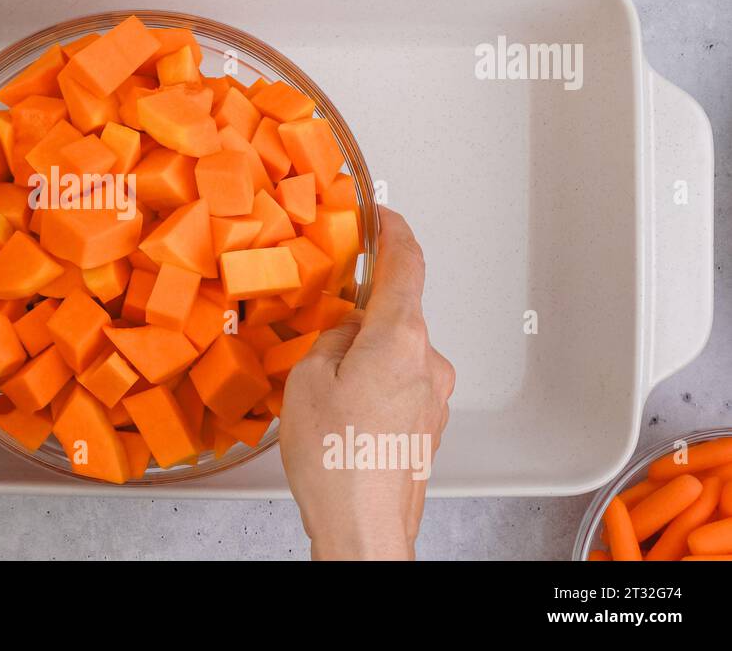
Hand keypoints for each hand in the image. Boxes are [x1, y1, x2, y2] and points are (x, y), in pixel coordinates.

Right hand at [279, 207, 453, 559]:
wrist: (364, 528)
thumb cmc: (336, 462)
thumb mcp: (307, 380)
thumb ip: (331, 338)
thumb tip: (346, 331)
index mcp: (400, 338)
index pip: (407, 263)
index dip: (394, 231)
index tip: (384, 215)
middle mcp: (428, 363)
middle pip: (397, 314)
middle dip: (360, 318)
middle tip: (321, 338)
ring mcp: (434, 398)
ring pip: (396, 355)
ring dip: (364, 361)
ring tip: (324, 397)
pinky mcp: (429, 427)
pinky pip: (401, 387)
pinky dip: (374, 389)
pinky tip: (342, 419)